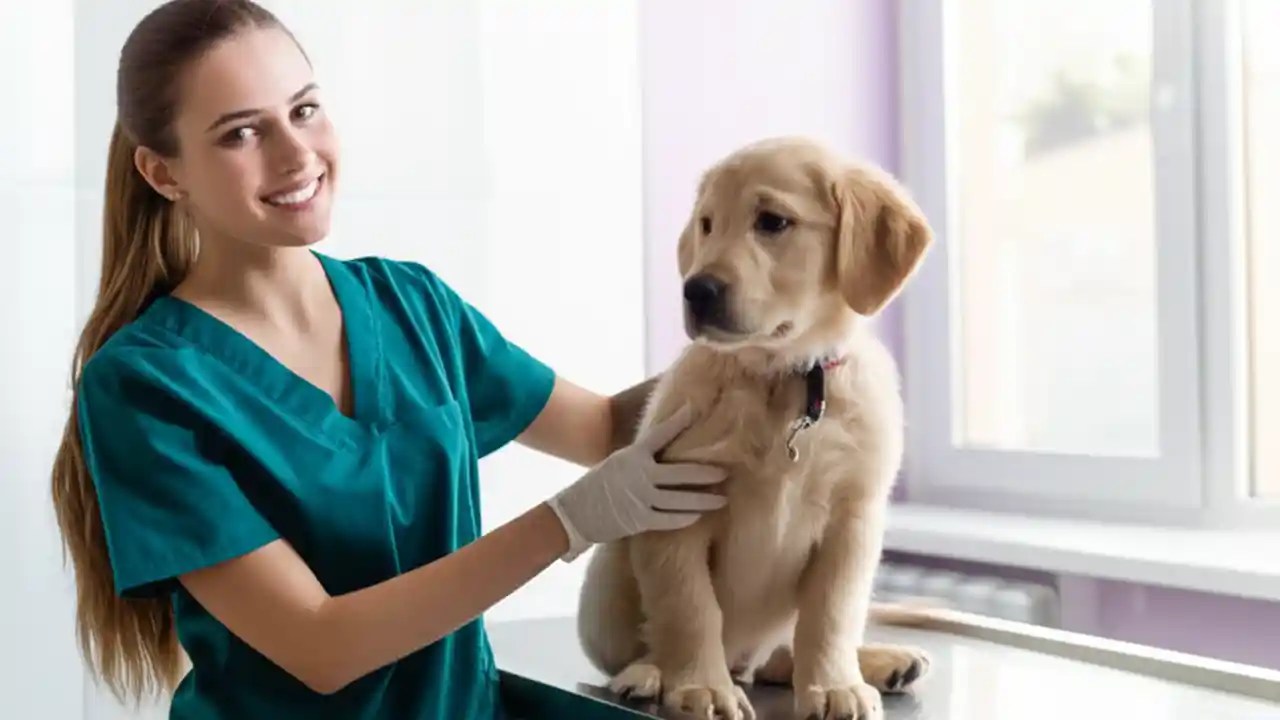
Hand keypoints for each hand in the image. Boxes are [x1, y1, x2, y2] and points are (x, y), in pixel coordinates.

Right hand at [545, 404, 725, 559]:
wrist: (573, 513)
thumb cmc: (597, 486)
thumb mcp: (617, 463)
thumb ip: (640, 457)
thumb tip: (665, 449)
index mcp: (633, 455)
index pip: (660, 435)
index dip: (678, 422)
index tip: (695, 410)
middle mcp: (639, 474)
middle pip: (681, 473)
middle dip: (706, 473)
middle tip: (726, 472)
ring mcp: (640, 498)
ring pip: (680, 499)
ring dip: (703, 499)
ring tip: (722, 499)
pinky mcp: (638, 520)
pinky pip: (668, 520)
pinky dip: (685, 518)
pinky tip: (699, 516)